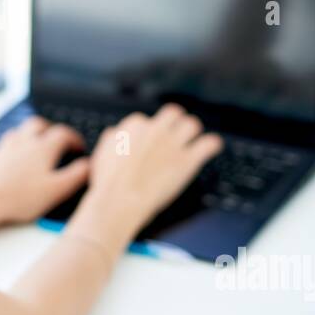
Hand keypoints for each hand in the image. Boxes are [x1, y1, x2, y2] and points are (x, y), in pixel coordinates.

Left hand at [0, 117, 90, 225]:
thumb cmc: (22, 198)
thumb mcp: (57, 189)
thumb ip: (76, 175)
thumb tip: (89, 164)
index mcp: (42, 149)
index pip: (62, 134)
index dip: (73, 138)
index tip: (78, 147)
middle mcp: (22, 143)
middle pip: (37, 124)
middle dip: (48, 127)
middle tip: (55, 137)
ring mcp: (2, 149)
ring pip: (15, 132)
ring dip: (24, 133)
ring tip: (31, 140)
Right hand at [75, 104, 221, 246]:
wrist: (120, 201)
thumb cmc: (108, 183)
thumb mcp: (102, 154)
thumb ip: (111, 139)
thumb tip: (114, 133)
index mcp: (134, 126)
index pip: (144, 120)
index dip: (147, 131)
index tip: (149, 141)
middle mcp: (156, 130)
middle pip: (172, 113)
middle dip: (174, 122)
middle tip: (176, 133)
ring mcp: (173, 144)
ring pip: (192, 124)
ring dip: (192, 131)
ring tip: (193, 139)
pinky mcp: (188, 160)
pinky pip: (208, 144)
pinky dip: (212, 144)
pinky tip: (212, 146)